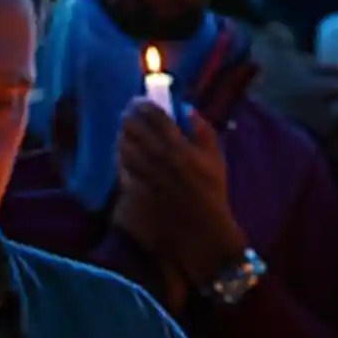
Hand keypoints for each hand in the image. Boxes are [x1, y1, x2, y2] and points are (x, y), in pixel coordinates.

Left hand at [115, 99, 246, 287]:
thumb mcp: (217, 162)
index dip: (143, 104)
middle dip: (129, 118)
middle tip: (131, 117)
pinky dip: (121, 158)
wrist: (199, 234)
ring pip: (122, 144)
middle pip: (131, 126)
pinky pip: (120, 165)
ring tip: (128, 136)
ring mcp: (141, 174)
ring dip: (123, 137)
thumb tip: (186, 108)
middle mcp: (157, 158)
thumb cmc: (211, 198)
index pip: (153, 114)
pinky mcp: (130, 189)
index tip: (141, 103)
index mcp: (179, 147)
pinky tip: (127, 158)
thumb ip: (204, 132)